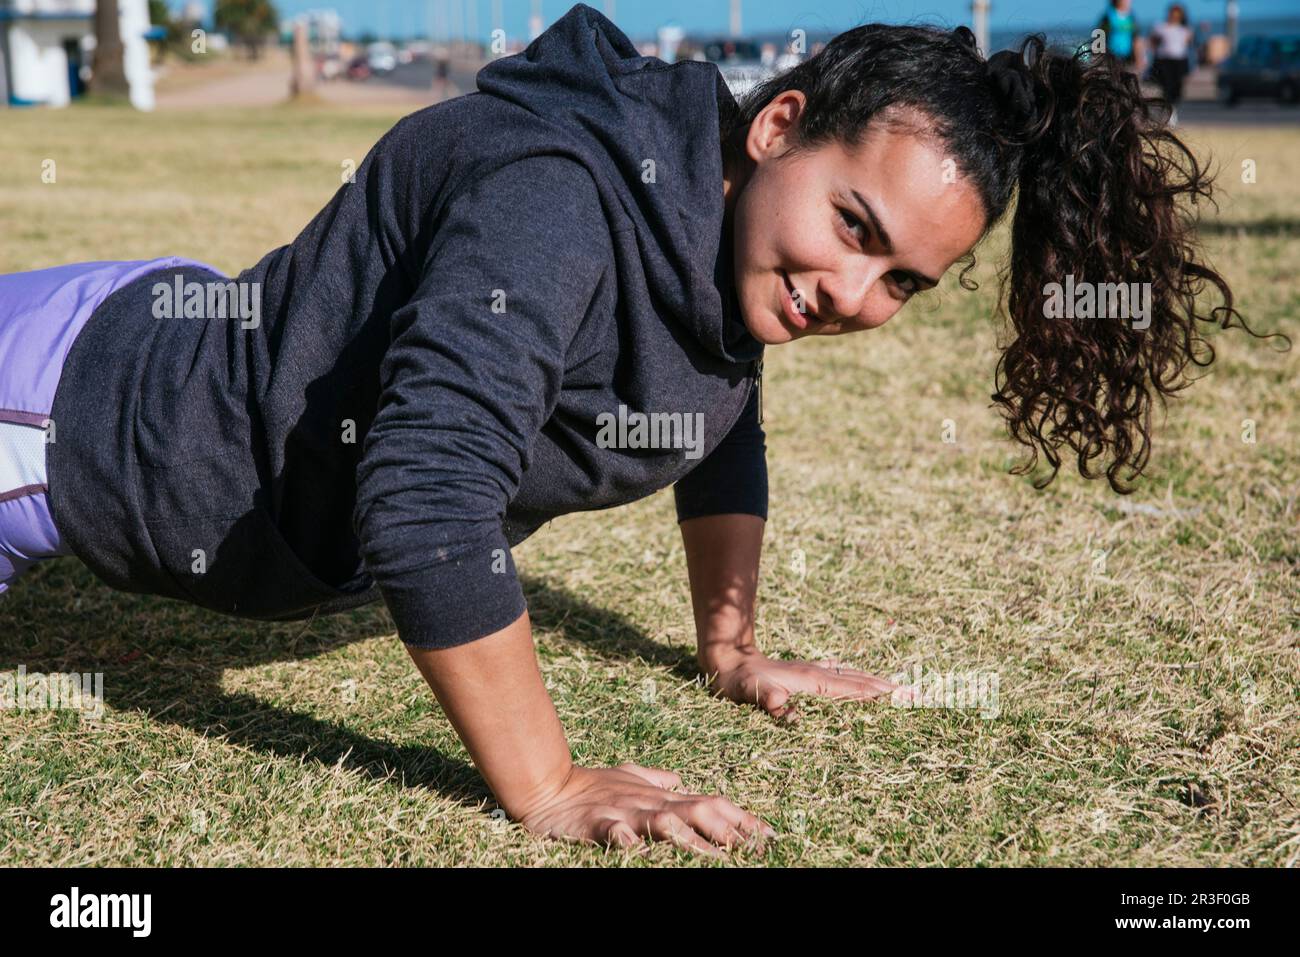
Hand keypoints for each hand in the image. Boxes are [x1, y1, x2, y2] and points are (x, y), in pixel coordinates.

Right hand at [515, 763, 775, 857]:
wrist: (547, 783)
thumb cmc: (589, 784)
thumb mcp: (629, 777)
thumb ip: (657, 779)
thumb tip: (681, 780)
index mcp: (661, 796)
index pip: (710, 803)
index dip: (741, 819)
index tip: (769, 835)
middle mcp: (650, 803)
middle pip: (697, 811)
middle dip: (728, 831)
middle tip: (755, 849)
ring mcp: (625, 813)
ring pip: (665, 823)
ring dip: (692, 839)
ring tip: (716, 858)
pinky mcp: (598, 823)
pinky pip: (615, 832)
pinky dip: (628, 840)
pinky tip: (638, 850)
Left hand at [700, 647, 900, 721]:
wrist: (726, 658)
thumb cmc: (736, 681)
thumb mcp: (747, 692)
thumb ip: (766, 698)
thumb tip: (784, 706)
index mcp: (812, 681)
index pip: (854, 689)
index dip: (880, 693)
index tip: (907, 695)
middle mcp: (818, 674)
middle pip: (861, 681)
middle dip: (890, 688)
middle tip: (919, 694)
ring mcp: (813, 671)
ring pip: (853, 677)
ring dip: (877, 682)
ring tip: (902, 688)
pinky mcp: (805, 673)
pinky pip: (839, 676)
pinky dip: (856, 679)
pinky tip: (861, 679)